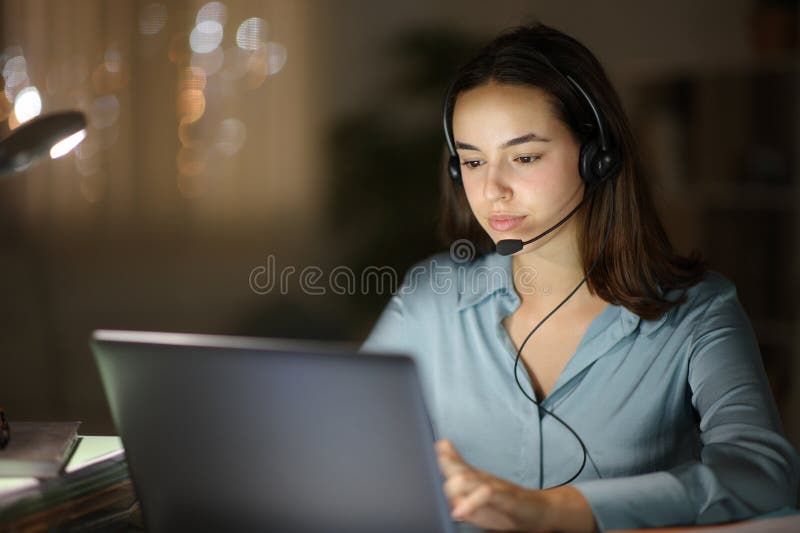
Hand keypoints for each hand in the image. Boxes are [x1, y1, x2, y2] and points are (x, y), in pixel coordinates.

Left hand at [435, 439, 550, 531]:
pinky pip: (486, 495)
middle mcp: (483, 479)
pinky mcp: (505, 498)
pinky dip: (472, 502)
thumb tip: (450, 502)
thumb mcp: (482, 505)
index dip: (447, 455)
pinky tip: (460, 512)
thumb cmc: (508, 508)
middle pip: (461, 468)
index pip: (458, 464)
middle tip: (439, 459)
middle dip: (448, 463)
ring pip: (470, 479)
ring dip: (457, 482)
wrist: (540, 510)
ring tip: (449, 488)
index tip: (440, 444)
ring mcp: (494, 486)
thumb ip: (464, 501)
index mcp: (476, 479)